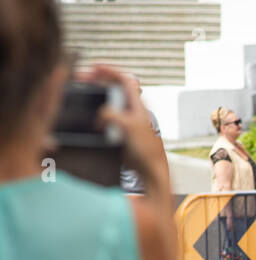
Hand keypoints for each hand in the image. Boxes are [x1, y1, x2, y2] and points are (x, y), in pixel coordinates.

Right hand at [86, 64, 165, 191]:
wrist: (149, 170)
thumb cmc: (146, 150)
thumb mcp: (128, 126)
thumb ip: (112, 114)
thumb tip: (100, 113)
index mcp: (137, 104)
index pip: (124, 79)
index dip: (109, 70)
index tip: (93, 67)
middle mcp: (132, 109)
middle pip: (113, 87)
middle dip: (96, 80)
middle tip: (80, 79)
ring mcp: (126, 119)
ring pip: (109, 101)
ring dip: (95, 95)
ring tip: (81, 91)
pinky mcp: (121, 130)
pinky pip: (107, 116)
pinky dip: (97, 111)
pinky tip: (90, 114)